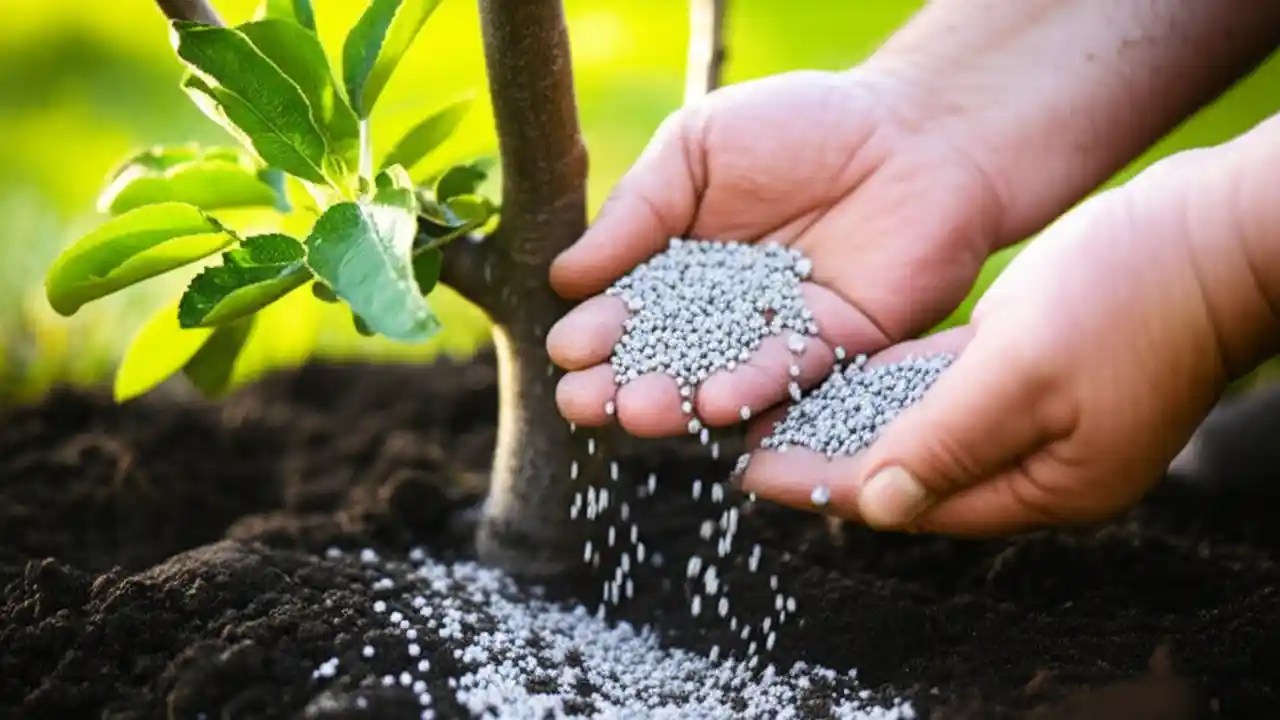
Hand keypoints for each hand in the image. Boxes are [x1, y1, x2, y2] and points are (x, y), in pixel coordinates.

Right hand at [547, 70, 1003, 435]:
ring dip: (678, 399)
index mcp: (681, 263)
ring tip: (639, 411)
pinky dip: (755, 391)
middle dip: (622, 383)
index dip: (597, 330)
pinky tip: (716, 401)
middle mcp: (725, 311)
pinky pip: (793, 377)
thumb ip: (637, 209)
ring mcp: (779, 336)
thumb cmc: (799, 125)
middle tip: (586, 403)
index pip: (628, 307)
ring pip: (720, 377)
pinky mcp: (839, 351)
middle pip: (666, 357)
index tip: (568, 350)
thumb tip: (564, 276)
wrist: (914, 129)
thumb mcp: (697, 147)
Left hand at [740, 134, 1279, 533]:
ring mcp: (1035, 418)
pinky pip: (942, 391)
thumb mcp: (1030, 372)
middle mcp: (1035, 464)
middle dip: (826, 460)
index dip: (824, 486)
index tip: (752, 475)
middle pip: (907, 472)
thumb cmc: (1137, 296)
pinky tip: (835, 376)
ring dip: (848, 423)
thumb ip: (948, 440)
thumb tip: (879, 504)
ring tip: (775, 413)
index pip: (910, 500)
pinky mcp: (1029, 371)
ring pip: (918, 430)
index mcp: (1044, 487)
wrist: (1217, 232)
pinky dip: (888, 386)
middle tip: (748, 447)